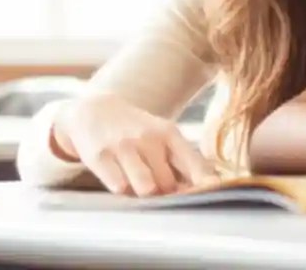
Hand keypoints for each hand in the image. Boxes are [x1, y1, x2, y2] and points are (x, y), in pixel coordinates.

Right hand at [52, 93, 217, 196]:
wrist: (95, 110)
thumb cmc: (136, 132)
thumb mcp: (163, 136)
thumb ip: (183, 162)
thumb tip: (207, 189)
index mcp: (169, 134)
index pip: (194, 164)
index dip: (203, 184)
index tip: (210, 194)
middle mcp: (148, 138)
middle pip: (169, 184)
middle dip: (167, 195)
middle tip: (160, 191)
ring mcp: (124, 147)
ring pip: (147, 188)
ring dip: (146, 196)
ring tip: (141, 188)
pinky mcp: (100, 157)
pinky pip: (120, 187)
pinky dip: (124, 191)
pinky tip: (121, 181)